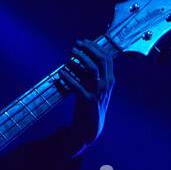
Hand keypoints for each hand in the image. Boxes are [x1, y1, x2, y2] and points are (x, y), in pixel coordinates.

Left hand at [58, 39, 113, 154]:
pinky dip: (68, 77)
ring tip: (68, 55)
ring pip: (91, 69)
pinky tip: (60, 72)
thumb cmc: (89, 105)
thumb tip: (81, 57)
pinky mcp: (88, 101)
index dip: (95, 47)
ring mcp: (99, 93)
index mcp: (110, 80)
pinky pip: (77, 86)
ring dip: (79, 59)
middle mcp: (107, 84)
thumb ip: (91, 74)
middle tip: (75, 45)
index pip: (107, 58)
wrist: (90, 128)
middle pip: (101, 60)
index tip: (83, 41)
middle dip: (88, 49)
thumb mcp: (93, 87)